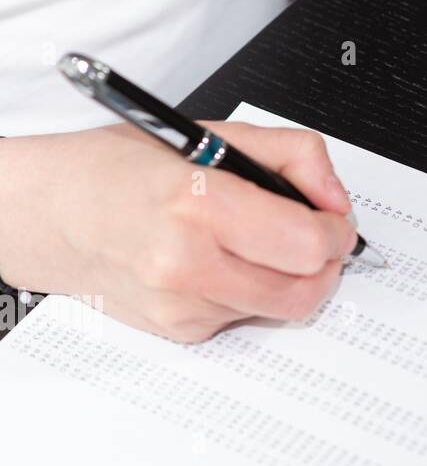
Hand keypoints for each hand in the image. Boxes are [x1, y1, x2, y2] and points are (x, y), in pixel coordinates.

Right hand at [0, 122, 357, 341]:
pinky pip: (247, 316)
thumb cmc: (122, 168)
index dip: (337, 232)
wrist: (50, 213)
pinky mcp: (178, 331)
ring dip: (290, 278)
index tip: (336, 220)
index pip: (305, 243)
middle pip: (303, 289)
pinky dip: (253, 290)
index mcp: (197, 206)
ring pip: (281, 308)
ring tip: (263, 240)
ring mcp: (181, 306)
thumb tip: (336, 198)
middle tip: (318, 235)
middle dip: (325, 262)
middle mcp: (187, 265)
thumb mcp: (212, 134)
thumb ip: (294, 157)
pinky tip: (223, 259)